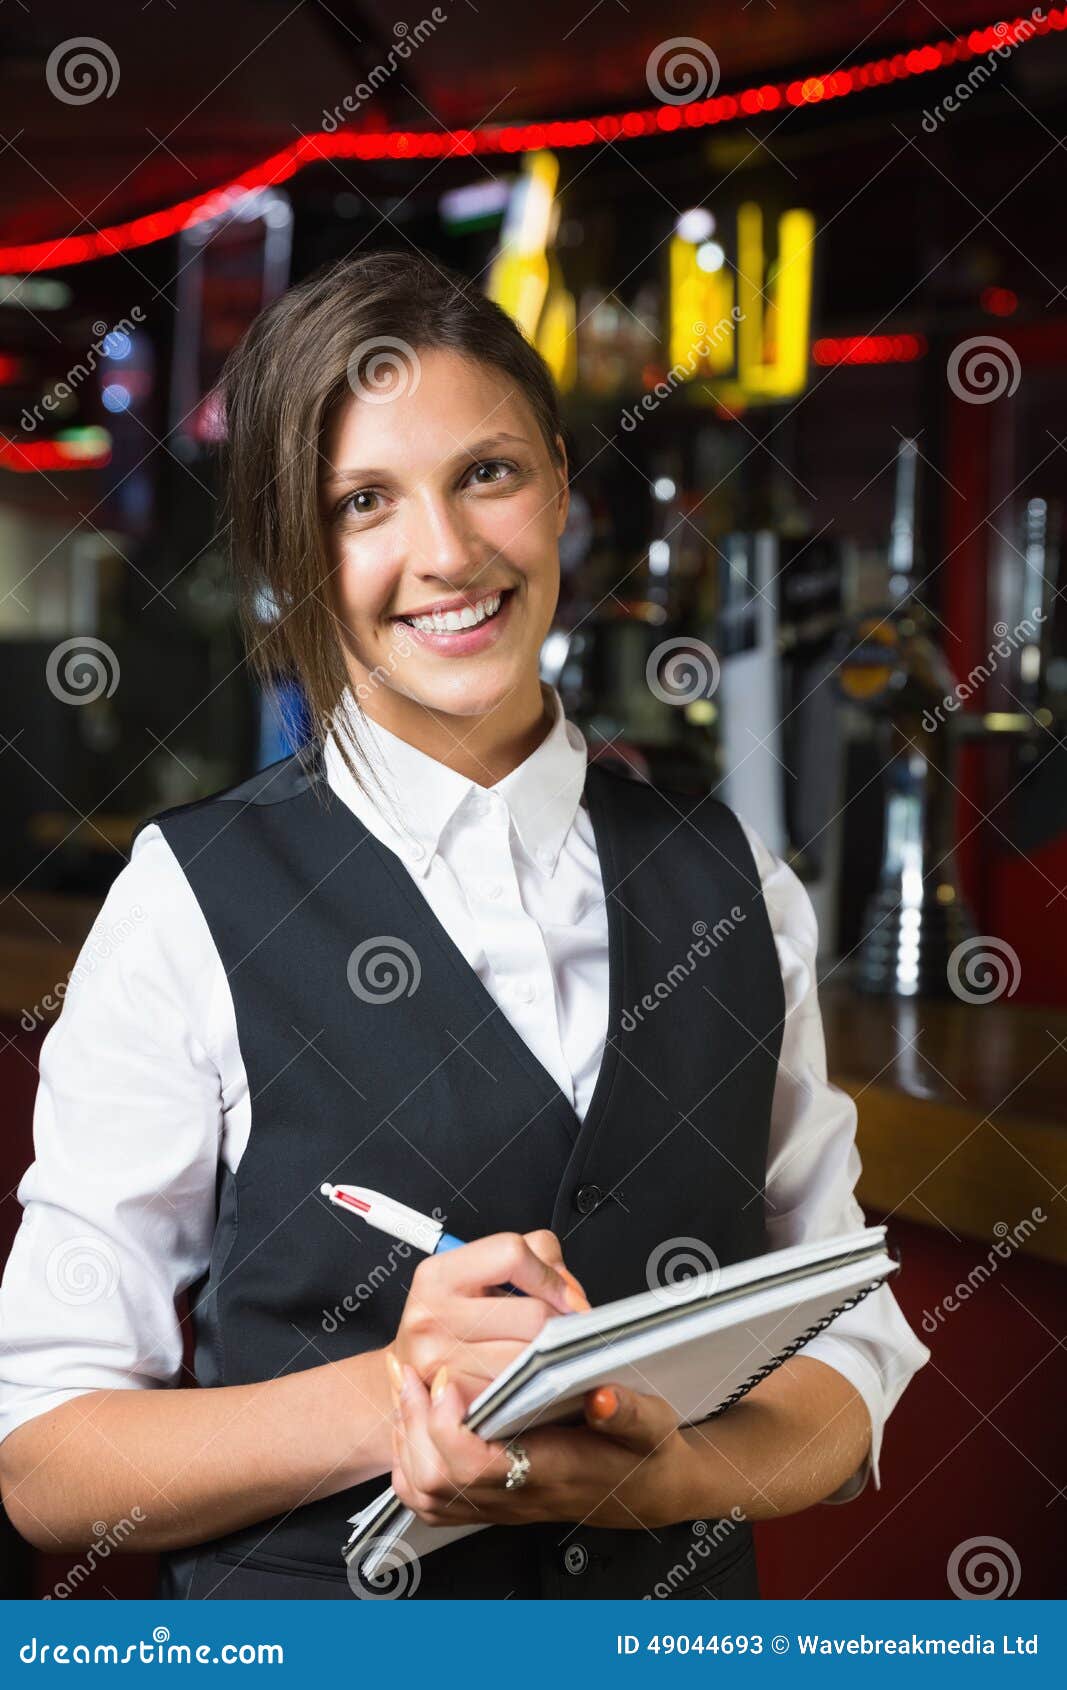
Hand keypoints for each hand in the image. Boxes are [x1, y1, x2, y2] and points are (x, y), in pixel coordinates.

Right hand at [385, 1231, 589, 1411]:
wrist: (413, 1365)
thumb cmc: (455, 1316)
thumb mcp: (481, 1272)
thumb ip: (533, 1257)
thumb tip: (571, 1293)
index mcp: (438, 1274)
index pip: (512, 1254)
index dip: (550, 1275)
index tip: (568, 1296)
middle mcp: (431, 1315)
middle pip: (532, 1314)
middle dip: (562, 1324)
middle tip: (566, 1331)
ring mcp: (440, 1361)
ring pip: (531, 1357)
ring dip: (551, 1358)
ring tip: (546, 1353)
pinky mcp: (455, 1400)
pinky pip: (518, 1391)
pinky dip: (532, 1386)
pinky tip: (527, 1378)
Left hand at [390, 1364, 697, 1531]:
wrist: (649, 1492)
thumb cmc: (646, 1455)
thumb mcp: (653, 1425)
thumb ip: (628, 1412)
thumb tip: (603, 1396)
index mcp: (549, 1473)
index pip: (475, 1467)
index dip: (448, 1425)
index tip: (447, 1378)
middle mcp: (517, 1497)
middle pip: (436, 1482)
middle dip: (414, 1424)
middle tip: (412, 1372)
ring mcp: (499, 1505)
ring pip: (426, 1492)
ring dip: (407, 1436)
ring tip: (408, 1386)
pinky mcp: (491, 1502)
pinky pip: (431, 1498)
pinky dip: (410, 1459)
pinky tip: (415, 1420)